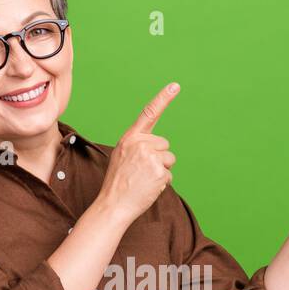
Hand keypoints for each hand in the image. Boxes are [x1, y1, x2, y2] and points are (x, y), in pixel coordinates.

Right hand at [97, 82, 179, 224]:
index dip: (163, 98)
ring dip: (161, 170)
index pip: (149, 113)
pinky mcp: (159, 171)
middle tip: (142, 172)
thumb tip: (156, 146)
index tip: (175, 86)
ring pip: (169, 159)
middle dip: (159, 157)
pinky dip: (162, 183)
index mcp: (130, 138)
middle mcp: (140, 143)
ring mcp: (151, 157)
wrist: (113, 204)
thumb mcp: (121, 156)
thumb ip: (137, 146)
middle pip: (164, 144)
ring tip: (144, 180)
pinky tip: (148, 187)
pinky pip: (170, 175)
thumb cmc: (118, 183)